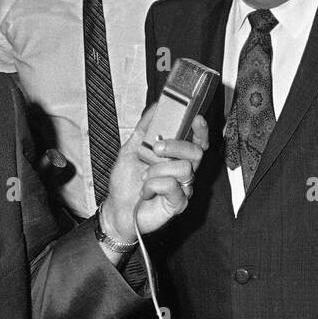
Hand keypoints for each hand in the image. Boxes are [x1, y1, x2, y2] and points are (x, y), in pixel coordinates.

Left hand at [100, 106, 208, 241]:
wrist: (116, 210)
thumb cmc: (125, 183)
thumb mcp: (130, 150)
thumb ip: (143, 129)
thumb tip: (154, 107)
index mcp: (176, 157)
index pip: (197, 141)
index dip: (201, 130)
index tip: (196, 119)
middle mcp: (184, 171)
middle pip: (196, 152)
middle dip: (175, 146)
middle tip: (155, 149)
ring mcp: (184, 188)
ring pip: (184, 169)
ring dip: (158, 170)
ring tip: (144, 177)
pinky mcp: (178, 203)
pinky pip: (172, 186)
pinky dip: (153, 186)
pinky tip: (146, 192)